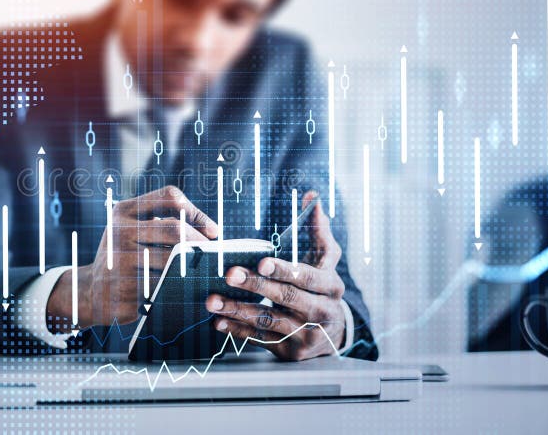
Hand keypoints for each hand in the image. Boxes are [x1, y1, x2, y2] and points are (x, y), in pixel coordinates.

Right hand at [48, 185, 217, 328]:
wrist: (92, 290)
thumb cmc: (126, 254)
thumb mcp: (135, 228)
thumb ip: (167, 220)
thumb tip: (212, 233)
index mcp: (124, 211)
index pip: (169, 196)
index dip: (197, 212)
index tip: (213, 232)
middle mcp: (119, 231)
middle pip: (175, 230)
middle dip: (200, 243)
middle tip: (215, 256)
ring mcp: (120, 262)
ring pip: (172, 262)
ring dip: (194, 268)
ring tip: (205, 273)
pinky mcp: (124, 290)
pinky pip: (164, 288)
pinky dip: (181, 288)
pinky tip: (188, 290)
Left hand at [206, 191, 346, 359]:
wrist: (333, 332)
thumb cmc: (320, 286)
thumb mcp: (325, 258)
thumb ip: (317, 228)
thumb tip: (310, 196)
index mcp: (331, 286)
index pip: (306, 277)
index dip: (284, 269)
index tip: (261, 262)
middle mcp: (322, 312)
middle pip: (286, 299)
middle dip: (256, 287)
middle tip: (229, 274)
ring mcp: (306, 335)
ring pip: (269, 322)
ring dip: (238, 311)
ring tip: (213, 301)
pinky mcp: (291, 352)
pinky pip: (261, 341)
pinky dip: (238, 332)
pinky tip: (219, 322)